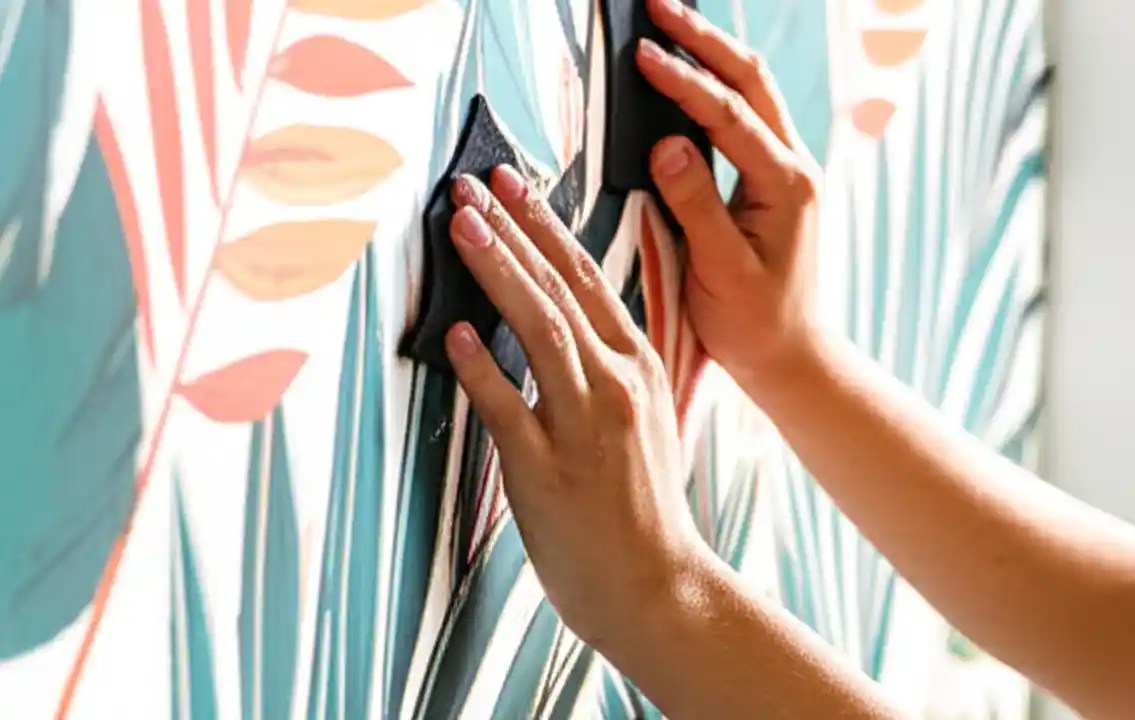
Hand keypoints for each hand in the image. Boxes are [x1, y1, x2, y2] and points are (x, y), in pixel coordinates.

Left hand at [444, 166, 707, 648]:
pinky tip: (455, 333)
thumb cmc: (643, 502)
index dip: (545, 225)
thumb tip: (569, 314)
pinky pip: (510, 407)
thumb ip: (612, 360)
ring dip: (497, 271)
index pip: (587, 278)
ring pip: (538, 330)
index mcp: (640, 364)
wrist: (658, 584)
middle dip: (512, 228)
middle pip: (559, 289)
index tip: (512, 183)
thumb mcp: (647, 413)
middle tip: (471, 184)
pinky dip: (482, 367)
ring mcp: (584, 425)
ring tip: (461, 227)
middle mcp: (617, 383)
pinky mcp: (549, 471)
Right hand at [638, 0, 824, 391]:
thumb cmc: (755, 324)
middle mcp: (794, 168)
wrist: (790, 355)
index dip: (684, 82)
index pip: (730, 116)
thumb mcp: (720, 272)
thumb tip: (666, 146)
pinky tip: (690, 72)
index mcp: (786, 186)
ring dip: (712, 54)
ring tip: (669, 23)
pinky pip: (745, 116)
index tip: (642, 55)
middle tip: (659, 7)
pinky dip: (717, 86)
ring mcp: (787, 171)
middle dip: (704, 39)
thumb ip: (696, 207)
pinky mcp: (773, 180)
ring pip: (752, 91)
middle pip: (752, 81)